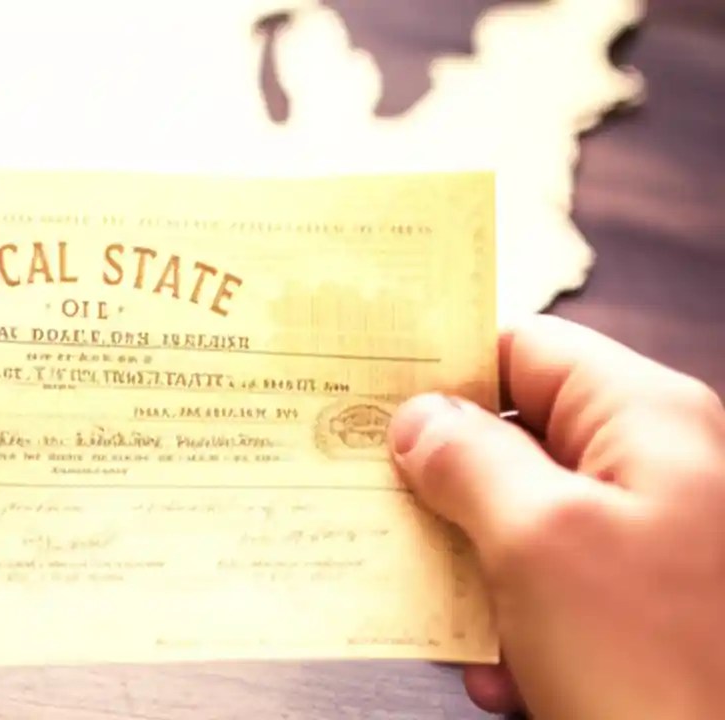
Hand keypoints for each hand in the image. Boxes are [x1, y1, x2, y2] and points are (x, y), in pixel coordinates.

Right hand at [389, 315, 724, 718]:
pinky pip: (544, 593)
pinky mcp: (635, 615)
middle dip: (440, 480)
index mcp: (645, 423)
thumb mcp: (539, 540)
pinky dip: (506, 626)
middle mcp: (651, 473)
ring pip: (518, 523)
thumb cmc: (666, 668)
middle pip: (514, 441)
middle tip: (369, 500)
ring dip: (466, 567)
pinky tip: (501, 672)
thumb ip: (468, 461)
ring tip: (435, 605)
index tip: (367, 397)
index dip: (444, 369)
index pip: (524, 352)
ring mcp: (645, 547)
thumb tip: (419, 419)